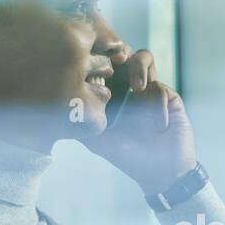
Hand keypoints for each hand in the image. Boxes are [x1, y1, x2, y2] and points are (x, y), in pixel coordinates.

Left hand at [81, 47, 197, 196]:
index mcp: (112, 94)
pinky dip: (157, 101)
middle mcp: (129, 88)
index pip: (102, 65)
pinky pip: (159, 85)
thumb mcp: (98, 140)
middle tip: (116, 60)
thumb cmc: (129, 158)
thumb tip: (57, 106)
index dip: (97, 59)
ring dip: (139, 67)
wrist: (162, 172)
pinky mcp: (168, 96)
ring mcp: (149, 90)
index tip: (94, 71)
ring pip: (143, 57)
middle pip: (121, 52)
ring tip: (138, 88)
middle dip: (117, 52)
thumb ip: (83, 121)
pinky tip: (158, 124)